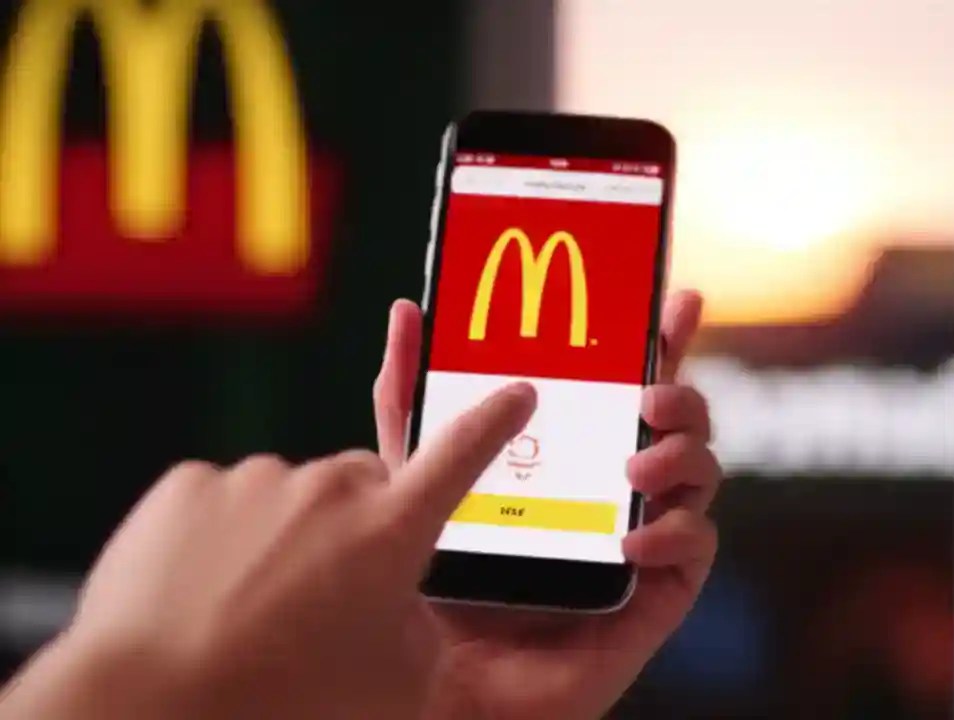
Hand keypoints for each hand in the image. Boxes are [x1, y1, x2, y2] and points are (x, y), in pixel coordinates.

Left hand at [0, 385, 536, 719]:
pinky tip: (205, 594)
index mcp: (392, 531)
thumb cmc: (286, 706)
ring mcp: (255, 480)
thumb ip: (419, 628)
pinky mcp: (188, 485)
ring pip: (290, 498)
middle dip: (358, 526)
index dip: (496, 420)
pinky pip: (223, 500)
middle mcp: (329, 488)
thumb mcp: (398, 686)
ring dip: (286, 538)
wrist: (148, 706)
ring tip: (254, 612)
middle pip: (364, 487)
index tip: (516, 392)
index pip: (463, 454)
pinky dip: (222, 538)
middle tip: (329, 597)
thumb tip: (401, 603)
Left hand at [373, 290, 721, 719]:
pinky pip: (698, 547)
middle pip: (682, 420)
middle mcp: (618, 490)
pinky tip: (631, 540)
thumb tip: (406, 310)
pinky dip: (675, 532)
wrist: (445, 682)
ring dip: (682, 456)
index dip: (662, 339)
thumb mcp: (411, 477)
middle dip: (683, 391)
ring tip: (633, 470)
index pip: (632, 385)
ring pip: (703, 472)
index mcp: (576, 454)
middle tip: (648, 397)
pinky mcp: (659, 592)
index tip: (674, 298)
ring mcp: (645, 537)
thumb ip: (411, 399)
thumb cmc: (434, 582)